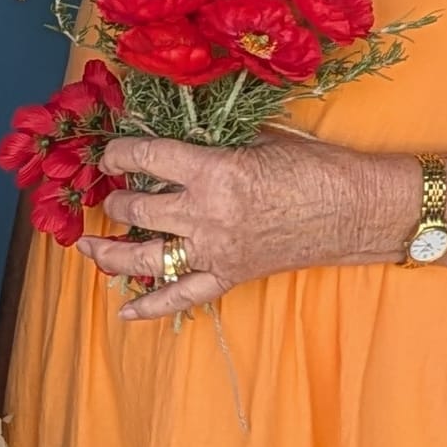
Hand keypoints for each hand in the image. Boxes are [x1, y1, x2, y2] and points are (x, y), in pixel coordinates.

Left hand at [76, 131, 409, 321]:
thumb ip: (212, 143)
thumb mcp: (258, 141)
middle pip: (138, 208)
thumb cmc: (315, 167)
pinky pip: (183, 297)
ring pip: (145, 257)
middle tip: (107, 193)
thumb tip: (172, 135)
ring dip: (110, 252)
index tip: (107, 152)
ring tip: (87, 245)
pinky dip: (150, 307)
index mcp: (214, 171)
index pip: (146, 158)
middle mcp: (207, 213)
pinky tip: (124, 310)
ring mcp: (217, 250)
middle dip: (114, 200)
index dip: (117, 153)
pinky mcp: (231, 276)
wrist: (360, 209)